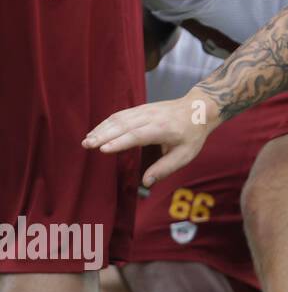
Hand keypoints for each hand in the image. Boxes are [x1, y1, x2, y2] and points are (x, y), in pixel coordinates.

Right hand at [82, 92, 218, 186]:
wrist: (198, 109)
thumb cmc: (192, 135)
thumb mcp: (185, 155)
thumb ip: (165, 168)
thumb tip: (146, 183)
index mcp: (164, 129)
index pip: (138, 135)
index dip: (120, 142)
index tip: (103, 149)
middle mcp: (152, 117)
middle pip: (124, 125)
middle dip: (103, 135)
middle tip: (87, 145)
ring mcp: (145, 110)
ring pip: (119, 118)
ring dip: (101, 128)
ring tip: (86, 141)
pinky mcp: (140, 108)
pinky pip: (120, 114)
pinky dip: (106, 123)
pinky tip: (95, 132)